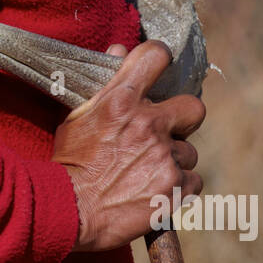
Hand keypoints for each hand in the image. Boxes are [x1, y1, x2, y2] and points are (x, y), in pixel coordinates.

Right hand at [51, 40, 204, 251]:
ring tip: (146, 173)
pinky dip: (178, 188)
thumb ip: (102, 85)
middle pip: (193, 108)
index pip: (156, 56)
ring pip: (189, 152)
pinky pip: (193, 181)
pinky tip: (155, 191)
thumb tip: (119, 50)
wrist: (70, 211)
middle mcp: (149, 124)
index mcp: (122, 100)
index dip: (159, 59)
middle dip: (182, 120)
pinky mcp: (175, 187)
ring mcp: (165, 156)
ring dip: (173, 160)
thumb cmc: (69, 163)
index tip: (156, 69)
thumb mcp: (77, 118)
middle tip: (164, 133)